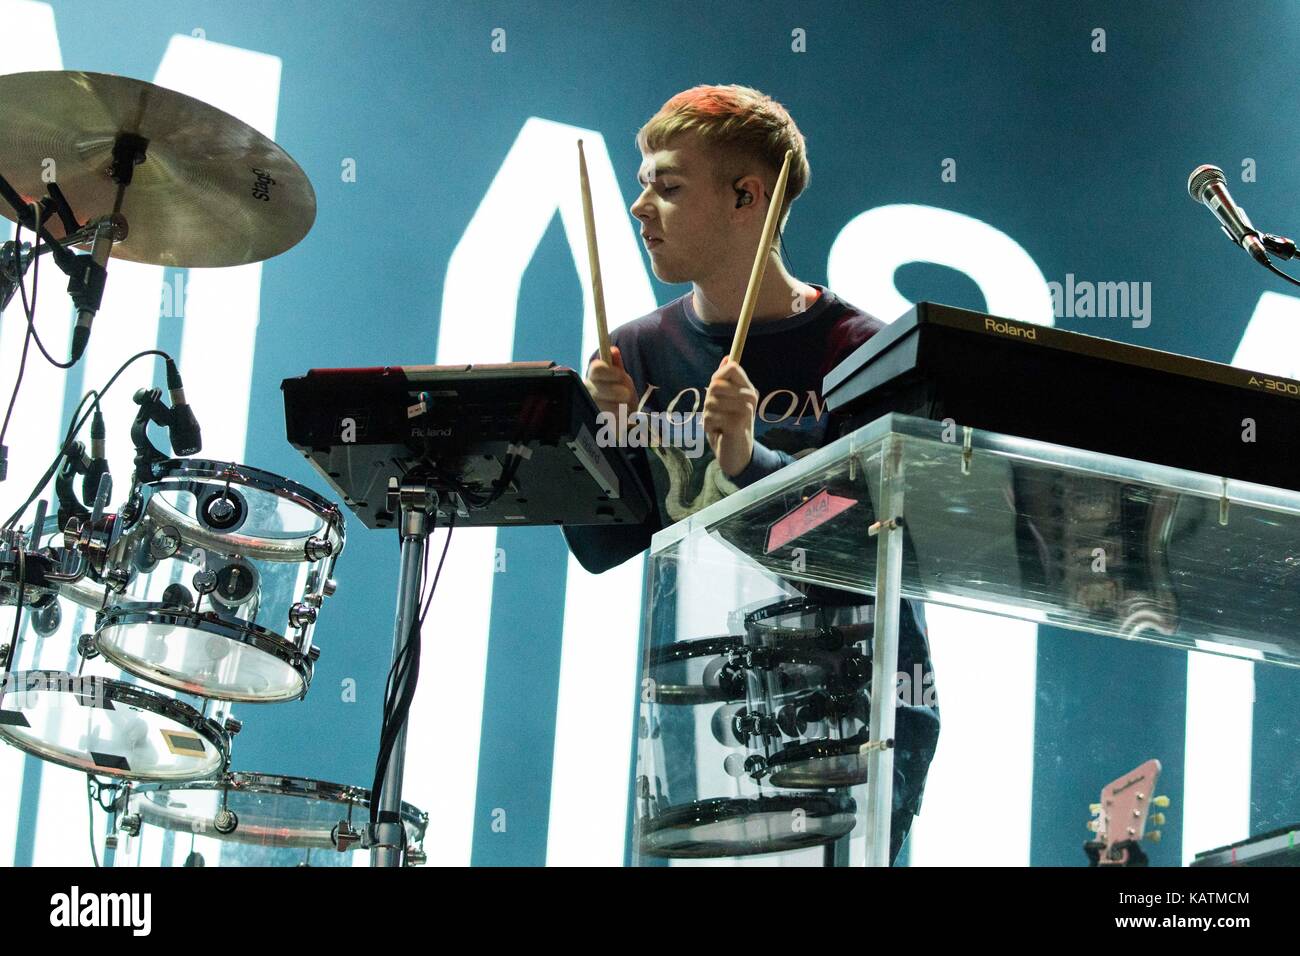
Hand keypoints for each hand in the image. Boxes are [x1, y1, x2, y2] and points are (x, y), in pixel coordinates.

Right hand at [586, 346, 636, 416]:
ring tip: (624, 407)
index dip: (610, 371)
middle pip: (602, 389)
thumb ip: (616, 364)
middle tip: (626, 394)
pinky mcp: (596, 420)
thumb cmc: (620, 391)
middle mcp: (588, 390)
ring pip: (608, 406)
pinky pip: (611, 419)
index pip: (596, 369)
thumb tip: (613, 350)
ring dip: (621, 407)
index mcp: (594, 376)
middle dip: (618, 392)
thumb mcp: (621, 377)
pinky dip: (620, 417)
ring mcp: (591, 406)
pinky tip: (620, 416)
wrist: (623, 414)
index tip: (621, 374)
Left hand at [703, 356, 757, 477]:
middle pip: (716, 384)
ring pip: (711, 401)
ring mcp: (745, 410)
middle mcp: (750, 397)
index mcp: (748, 389)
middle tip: (717, 413)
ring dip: (708, 415)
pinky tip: (719, 432)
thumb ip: (725, 382)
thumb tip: (727, 359)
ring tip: (719, 424)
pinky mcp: (738, 423)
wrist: (737, 456)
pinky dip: (708, 426)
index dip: (719, 376)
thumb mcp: (725, 402)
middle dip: (709, 400)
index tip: (715, 390)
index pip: (732, 368)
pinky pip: (710, 416)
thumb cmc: (729, 427)